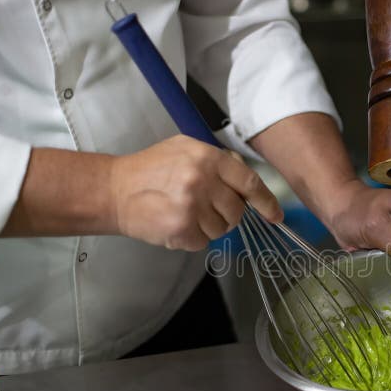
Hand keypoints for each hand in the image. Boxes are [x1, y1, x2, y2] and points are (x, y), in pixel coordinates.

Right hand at [110, 135, 281, 250]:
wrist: (114, 190)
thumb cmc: (150, 169)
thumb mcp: (185, 148)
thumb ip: (217, 161)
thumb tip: (243, 176)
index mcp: (207, 158)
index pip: (249, 182)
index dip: (266, 201)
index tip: (275, 215)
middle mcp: (202, 180)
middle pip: (237, 210)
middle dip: (228, 214)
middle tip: (207, 208)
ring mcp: (192, 206)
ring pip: (222, 229)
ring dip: (209, 226)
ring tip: (186, 213)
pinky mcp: (181, 228)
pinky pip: (203, 241)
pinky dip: (193, 237)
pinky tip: (177, 223)